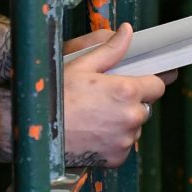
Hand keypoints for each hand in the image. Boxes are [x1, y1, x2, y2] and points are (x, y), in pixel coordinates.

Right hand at [62, 24, 168, 167]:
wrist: (35, 132)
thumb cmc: (55, 97)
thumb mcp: (81, 65)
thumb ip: (110, 50)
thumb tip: (127, 32)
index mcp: (126, 92)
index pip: (157, 85)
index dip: (147, 82)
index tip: (136, 82)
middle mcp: (131, 118)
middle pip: (145, 107)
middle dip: (131, 102)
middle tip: (106, 99)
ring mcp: (124, 141)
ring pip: (134, 127)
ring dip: (122, 122)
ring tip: (95, 116)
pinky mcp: (116, 159)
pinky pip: (122, 145)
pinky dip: (113, 140)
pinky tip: (93, 132)